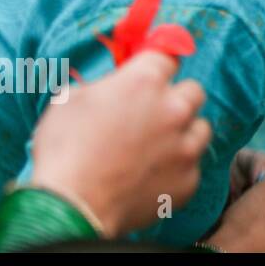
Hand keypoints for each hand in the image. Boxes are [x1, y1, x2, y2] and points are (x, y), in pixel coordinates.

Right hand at [29, 51, 209, 237]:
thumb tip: (114, 87)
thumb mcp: (70, 101)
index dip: (160, 64)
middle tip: (153, 114)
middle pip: (193, 91)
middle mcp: (174, 109)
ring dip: (183, 133)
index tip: (157, 72)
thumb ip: (104, 86)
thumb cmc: (64, 152)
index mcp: (145, 82)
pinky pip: (192, 166)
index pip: (168, 56)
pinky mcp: (189, 179)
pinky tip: (151, 177)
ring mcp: (186, 146)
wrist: (71, 209)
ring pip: (200, 128)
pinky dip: (176, 169)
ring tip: (155, 148)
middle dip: (176, 99)